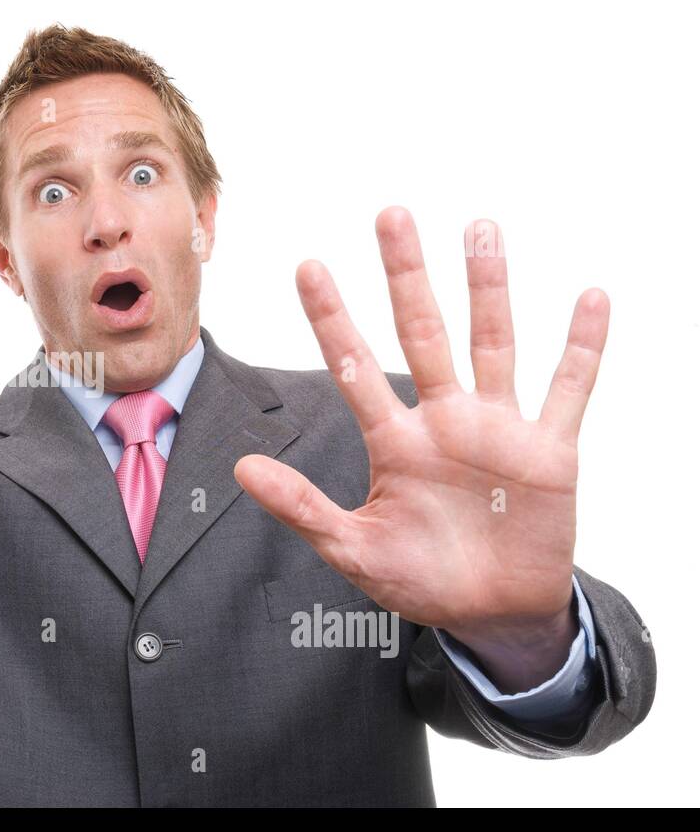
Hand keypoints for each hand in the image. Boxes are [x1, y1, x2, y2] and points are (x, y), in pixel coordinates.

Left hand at [234, 207, 605, 680]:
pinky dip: (583, 348)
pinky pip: (569, 390)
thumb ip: (301, 508)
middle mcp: (444, 421)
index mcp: (395, 443)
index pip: (353, 366)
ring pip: (492, 344)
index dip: (331, 318)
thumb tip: (240, 469)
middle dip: (405, 277)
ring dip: (488, 289)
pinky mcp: (549, 453)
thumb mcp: (353, 549)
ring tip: (480, 228)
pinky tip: (590, 299)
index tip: (306, 266)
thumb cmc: (420, 581)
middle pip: (422, 333)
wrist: (490, 616)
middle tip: (389, 215)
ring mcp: (498, 430)